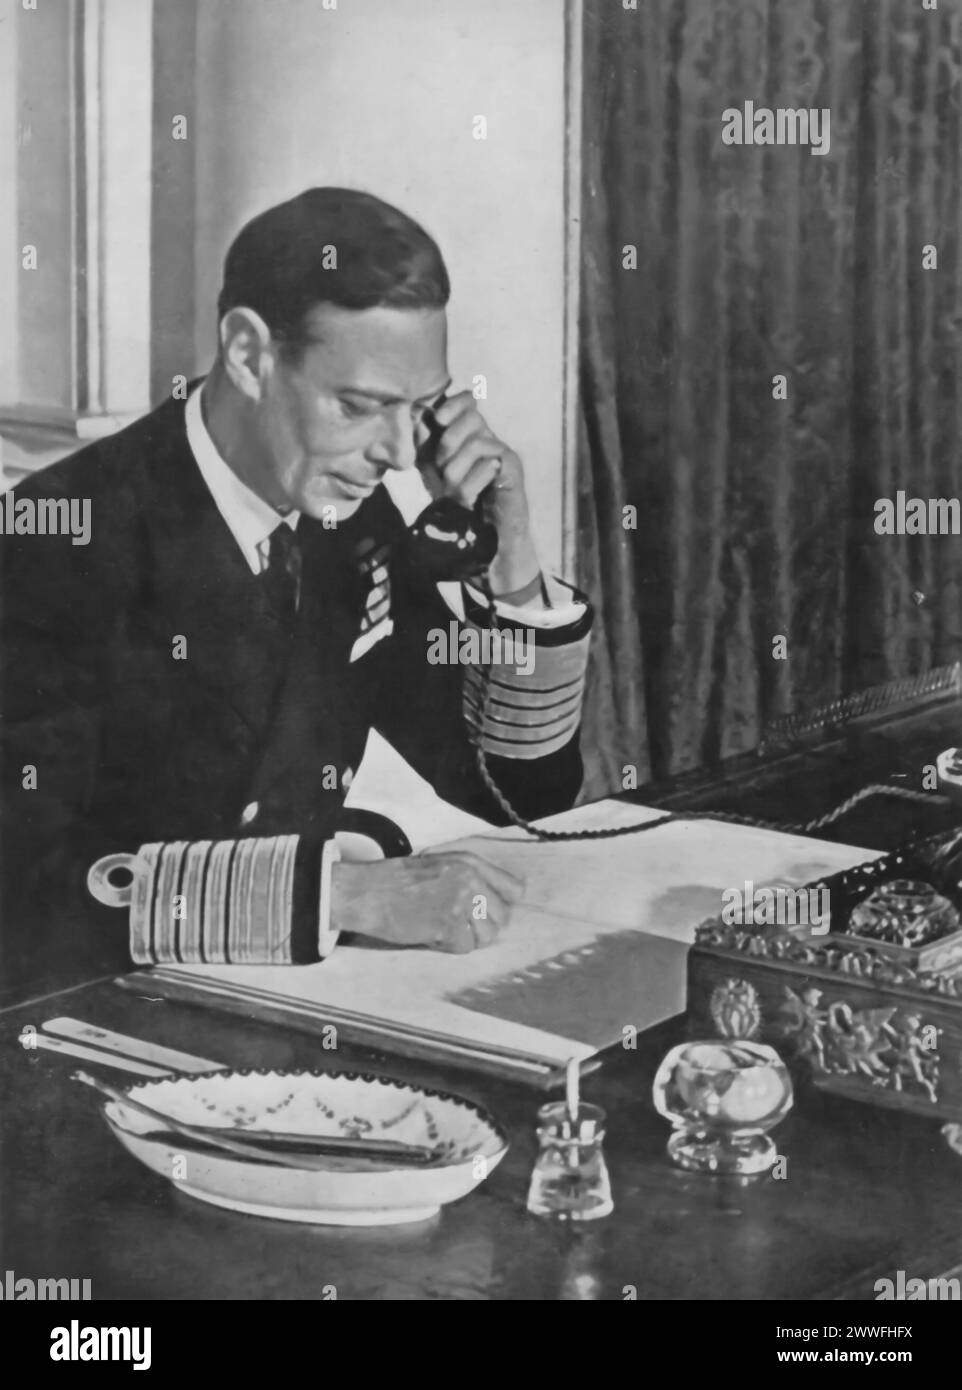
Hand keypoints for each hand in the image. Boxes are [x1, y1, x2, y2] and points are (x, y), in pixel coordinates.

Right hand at [330, 850, 523, 952]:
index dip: (503, 904)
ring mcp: (461, 901)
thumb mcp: (440, 864)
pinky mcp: (448, 924)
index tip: (488, 912)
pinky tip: (430, 933)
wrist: (366, 892)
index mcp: (470, 862)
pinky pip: (465, 947)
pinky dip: (448, 946)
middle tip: (456, 923)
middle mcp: (470, 879)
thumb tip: (507, 896)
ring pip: (488, 935)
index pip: (514, 888)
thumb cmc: (398, 881)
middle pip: (503, 916)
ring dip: (467, 937)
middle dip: (482, 925)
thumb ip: (472, 876)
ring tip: (442, 927)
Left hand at [420, 391, 540, 594]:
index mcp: (470, 436)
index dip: (454, 404)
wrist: (488, 540)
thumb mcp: (437, 476)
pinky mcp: (513, 468)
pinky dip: (474, 479)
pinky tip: (472, 497)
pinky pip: (491, 460)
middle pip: (469, 418)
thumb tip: (419, 424)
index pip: (467, 402)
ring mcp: (502, 453)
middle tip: (442, 470)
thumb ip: (428, 450)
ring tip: (456, 492)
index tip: (438, 418)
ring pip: (475, 442)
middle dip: (447, 444)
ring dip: (458, 469)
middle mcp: (488, 439)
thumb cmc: (462, 508)